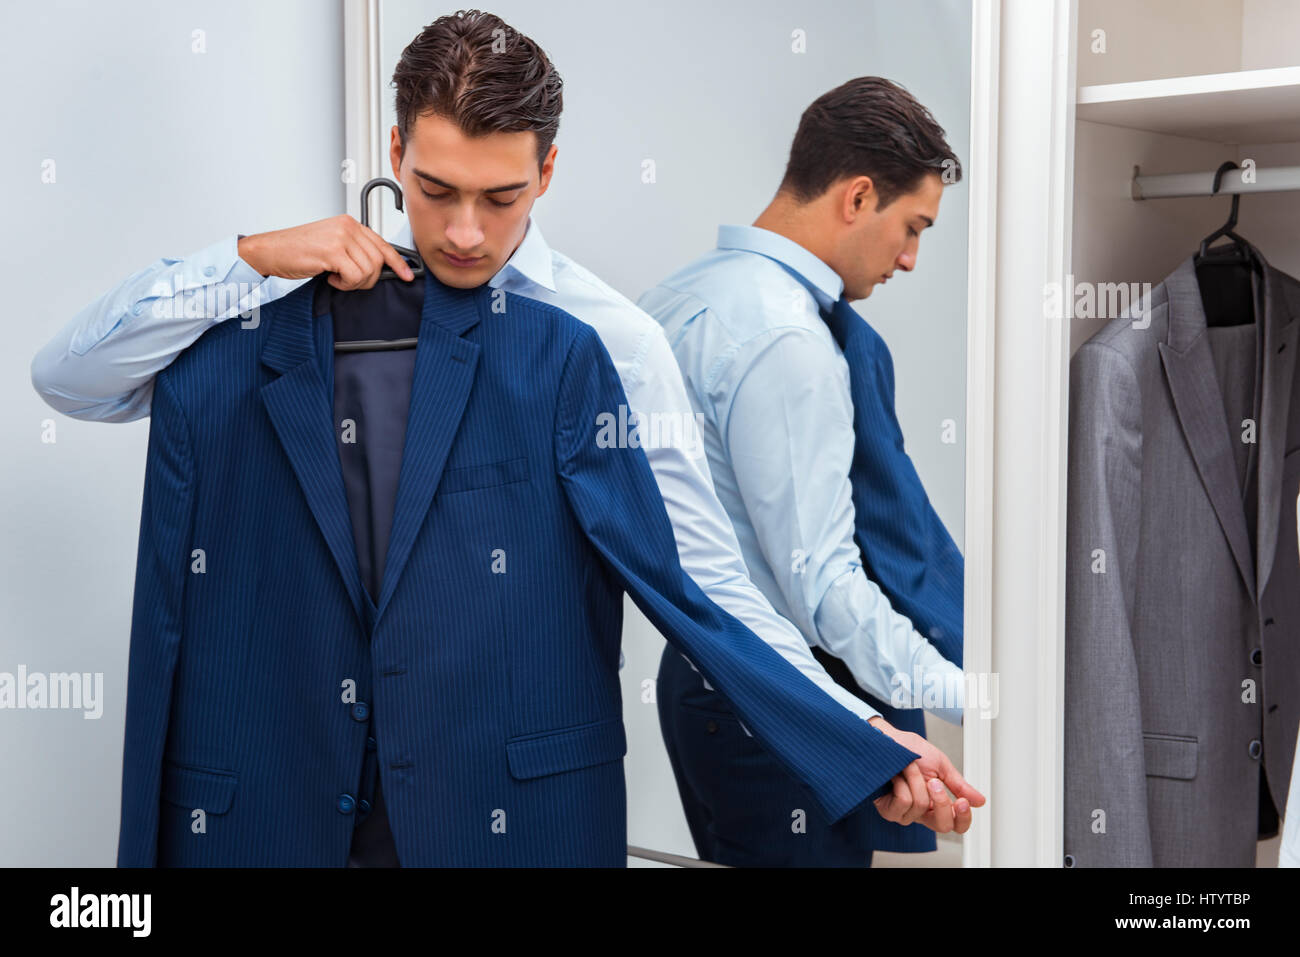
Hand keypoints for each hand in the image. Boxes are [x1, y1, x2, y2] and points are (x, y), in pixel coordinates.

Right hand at [237, 215, 413, 288]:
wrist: (270, 251)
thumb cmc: (298, 251)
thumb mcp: (331, 245)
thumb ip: (354, 250)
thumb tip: (377, 267)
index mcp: (349, 223)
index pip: (383, 243)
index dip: (397, 262)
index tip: (407, 275)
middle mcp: (347, 227)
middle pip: (378, 260)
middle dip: (368, 279)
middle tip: (349, 281)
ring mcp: (340, 237)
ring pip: (368, 270)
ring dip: (354, 283)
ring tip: (337, 278)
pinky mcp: (332, 251)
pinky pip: (355, 276)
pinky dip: (344, 284)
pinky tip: (331, 278)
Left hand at [867, 715, 985, 832]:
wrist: (883, 739)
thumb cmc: (908, 750)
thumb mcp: (939, 765)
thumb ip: (959, 785)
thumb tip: (980, 801)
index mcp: (937, 803)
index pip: (956, 824)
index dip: (963, 818)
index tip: (962, 801)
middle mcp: (921, 813)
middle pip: (942, 825)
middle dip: (941, 801)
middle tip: (934, 782)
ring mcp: (904, 814)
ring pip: (921, 806)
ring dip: (916, 779)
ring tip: (908, 767)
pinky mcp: (888, 810)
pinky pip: (904, 801)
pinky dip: (903, 781)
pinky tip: (896, 775)